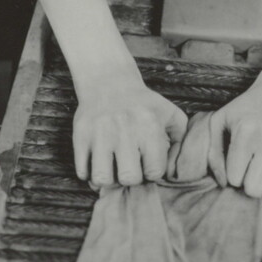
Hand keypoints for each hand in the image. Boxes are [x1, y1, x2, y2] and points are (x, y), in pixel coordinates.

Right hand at [72, 66, 186, 187]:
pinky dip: (89, 174)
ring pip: (101, 179)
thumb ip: (181, 140)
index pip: (154, 171)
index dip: (152, 172)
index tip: (148, 164)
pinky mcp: (80, 135)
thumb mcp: (170, 114)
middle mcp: (124, 129)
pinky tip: (98, 163)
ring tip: (113, 169)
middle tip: (130, 167)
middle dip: (131, 178)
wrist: (108, 81)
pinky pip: (82, 171)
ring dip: (108, 180)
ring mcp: (100, 133)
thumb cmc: (143, 105)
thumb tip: (177, 168)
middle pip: (128, 178)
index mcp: (149, 126)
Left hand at [207, 75, 261, 198]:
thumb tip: (222, 184)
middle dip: (252, 184)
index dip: (236, 175)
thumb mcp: (223, 120)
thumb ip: (213, 152)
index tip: (241, 163)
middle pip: (254, 190)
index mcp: (245, 133)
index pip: (234, 179)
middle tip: (255, 170)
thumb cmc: (251, 107)